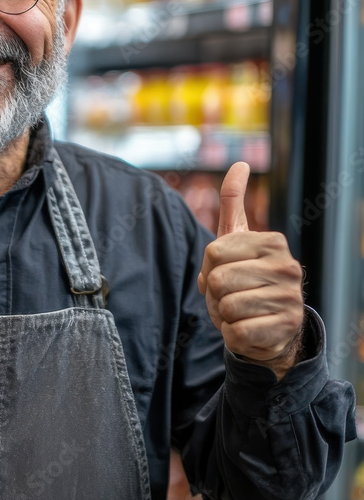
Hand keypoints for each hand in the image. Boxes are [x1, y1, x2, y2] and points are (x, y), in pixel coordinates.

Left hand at [197, 162, 304, 379]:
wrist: (270, 327)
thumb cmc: (245, 278)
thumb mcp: (236, 239)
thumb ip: (232, 201)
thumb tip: (239, 163)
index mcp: (272, 241)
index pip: (213, 252)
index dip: (209, 269)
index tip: (226, 272)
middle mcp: (287, 267)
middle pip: (218, 281)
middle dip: (215, 295)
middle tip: (232, 296)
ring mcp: (290, 298)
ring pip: (226, 308)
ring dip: (223, 316)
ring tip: (241, 313)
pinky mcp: (286, 328)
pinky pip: (235, 333)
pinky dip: (233, 335)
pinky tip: (249, 329)